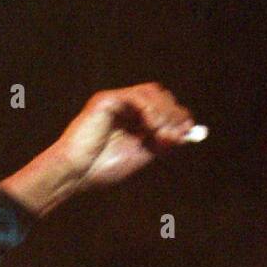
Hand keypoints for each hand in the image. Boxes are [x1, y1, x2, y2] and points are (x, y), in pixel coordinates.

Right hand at [55, 83, 196, 189]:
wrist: (77, 174)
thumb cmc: (103, 169)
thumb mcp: (141, 156)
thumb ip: (161, 143)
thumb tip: (185, 133)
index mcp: (134, 121)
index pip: (162, 107)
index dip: (178, 116)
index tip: (189, 129)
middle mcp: (126, 107)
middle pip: (159, 95)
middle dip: (173, 112)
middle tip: (179, 132)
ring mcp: (116, 101)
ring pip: (150, 92)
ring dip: (163, 112)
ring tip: (164, 133)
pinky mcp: (106, 100)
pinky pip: (134, 97)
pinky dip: (148, 110)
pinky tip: (152, 127)